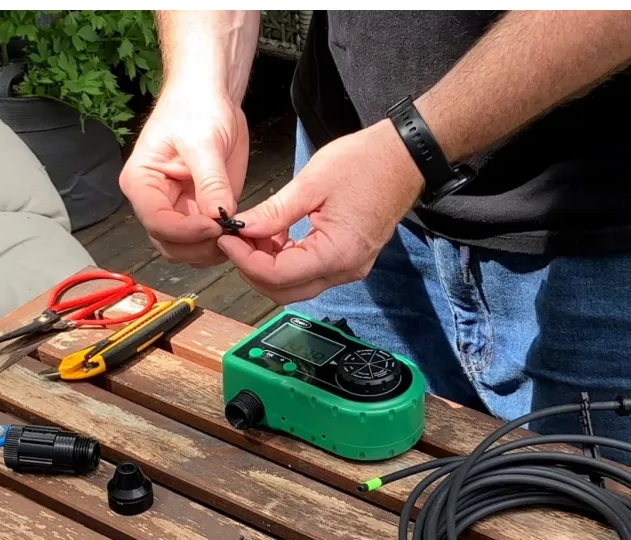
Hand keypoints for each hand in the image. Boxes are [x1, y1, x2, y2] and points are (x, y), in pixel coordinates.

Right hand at [119, 87, 249, 266]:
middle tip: (229, 234)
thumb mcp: (204, 142)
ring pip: (188, 248)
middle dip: (199, 246)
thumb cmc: (195, 107)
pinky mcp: (200, 211)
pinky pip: (207, 239)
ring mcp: (178, 209)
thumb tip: (218, 216)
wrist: (210, 95)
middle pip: (170, 243)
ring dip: (211, 249)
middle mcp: (155, 201)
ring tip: (236, 233)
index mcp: (141, 182)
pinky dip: (223, 242)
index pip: (157, 222)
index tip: (215, 226)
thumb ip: (210, 182)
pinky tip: (241, 231)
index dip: (186, 232)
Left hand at [218, 121, 422, 303]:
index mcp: (337, 254)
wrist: (404, 157)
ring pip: (295, 285)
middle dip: (253, 269)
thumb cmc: (366, 163)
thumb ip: (274, 212)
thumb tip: (242, 228)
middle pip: (284, 291)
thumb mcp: (311, 183)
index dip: (245, 261)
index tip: (226, 238)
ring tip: (253, 233)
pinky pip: (309, 271)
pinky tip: (275, 235)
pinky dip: (286, 259)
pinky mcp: (348, 259)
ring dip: (268, 266)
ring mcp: (349, 267)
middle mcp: (345, 269)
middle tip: (235, 240)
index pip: (278, 276)